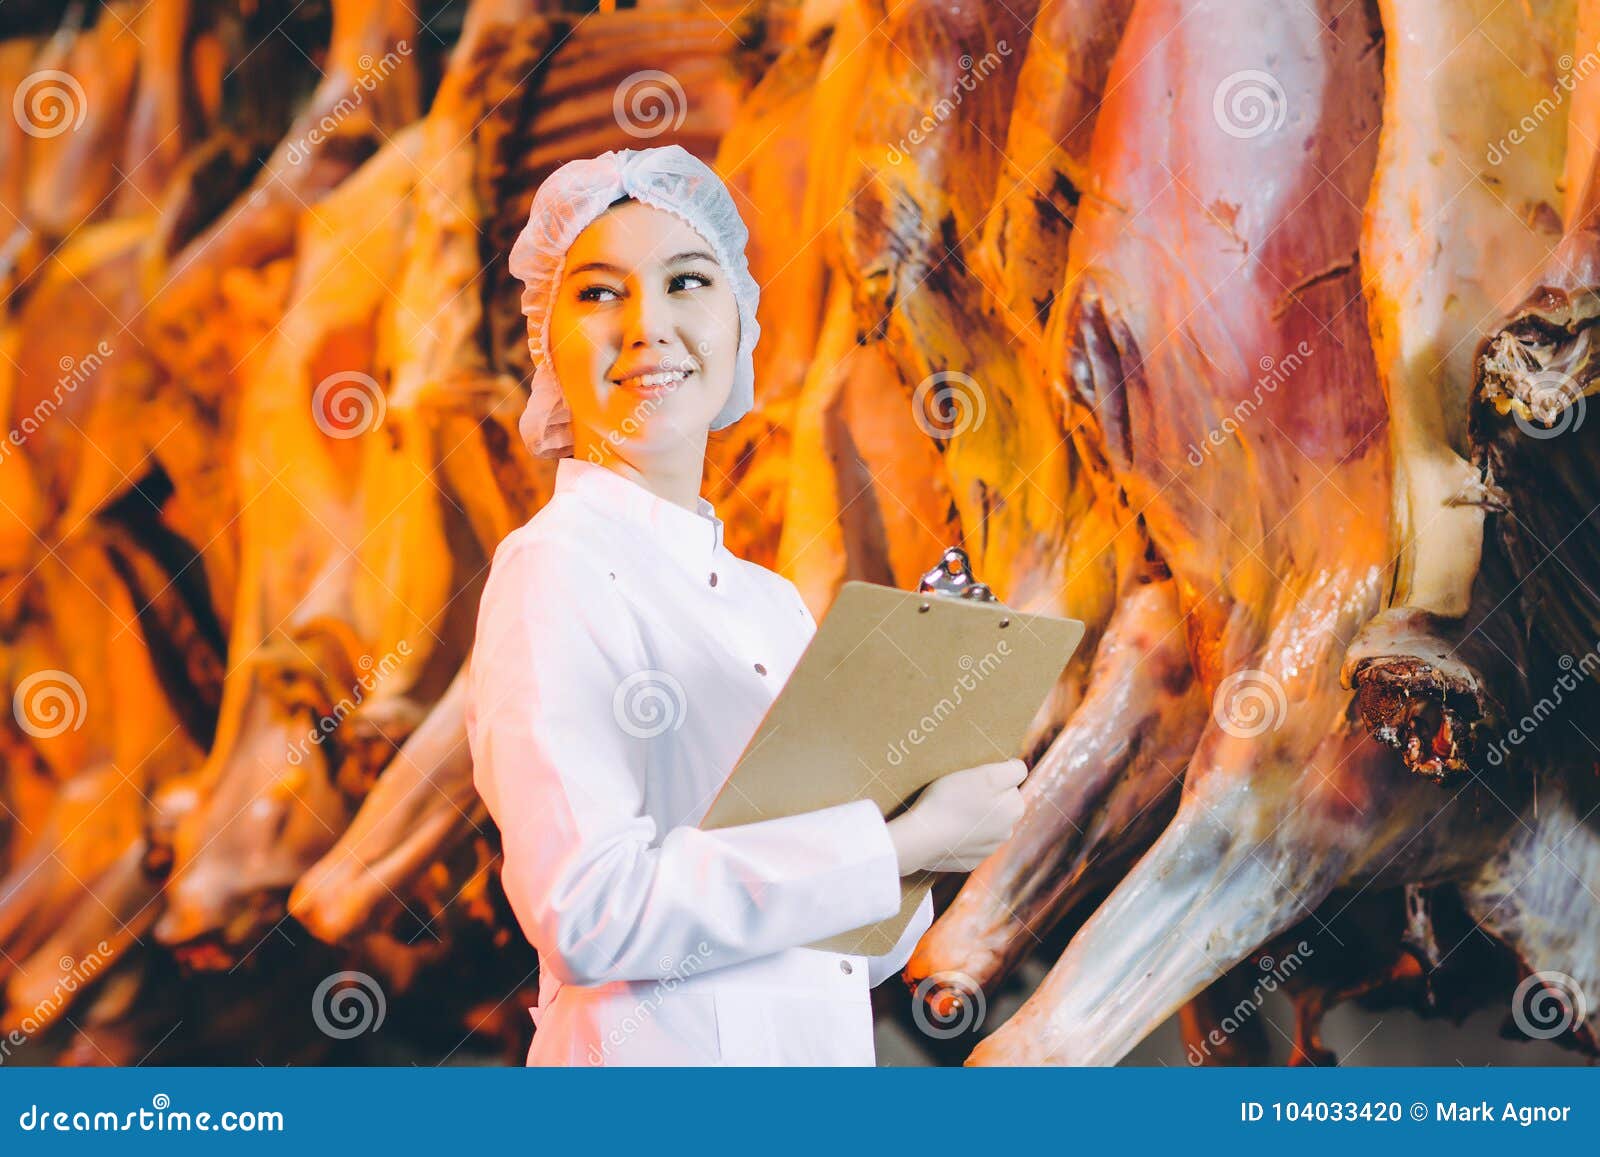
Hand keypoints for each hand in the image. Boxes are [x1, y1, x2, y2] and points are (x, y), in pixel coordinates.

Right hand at [886, 758, 1026, 873]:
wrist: (921, 838)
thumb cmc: (952, 800)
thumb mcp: (986, 775)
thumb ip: (1013, 770)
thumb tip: (1020, 770)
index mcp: (1015, 809)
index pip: (1012, 782)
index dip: (992, 776)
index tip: (974, 779)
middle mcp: (1006, 832)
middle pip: (999, 803)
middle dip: (985, 796)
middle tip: (960, 791)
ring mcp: (987, 849)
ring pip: (984, 823)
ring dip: (973, 816)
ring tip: (950, 809)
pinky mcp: (968, 861)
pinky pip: (967, 841)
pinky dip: (960, 834)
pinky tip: (945, 828)